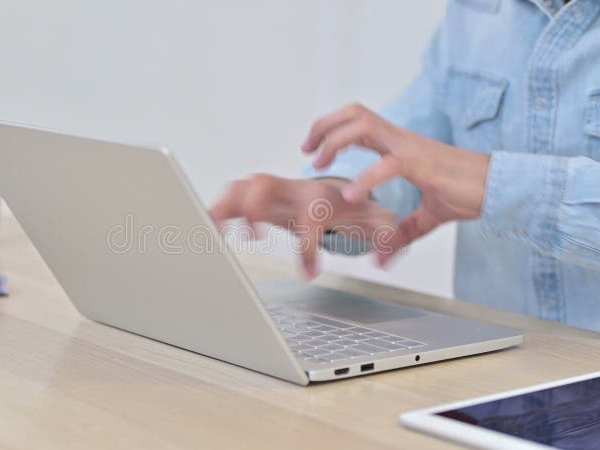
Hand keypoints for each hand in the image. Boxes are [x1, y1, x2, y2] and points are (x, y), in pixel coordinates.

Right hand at [209, 176, 397, 278]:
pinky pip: (236, 194)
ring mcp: (279, 191)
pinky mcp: (265, 198)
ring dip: (229, 206)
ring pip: (247, 186)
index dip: (309, 245)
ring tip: (214, 230)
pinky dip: (220, 208)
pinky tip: (211, 226)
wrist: (346, 190)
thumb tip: (385, 259)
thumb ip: (388, 241)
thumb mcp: (381, 224)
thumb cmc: (357, 209)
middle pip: (269, 185)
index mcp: (325, 198)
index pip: (312, 214)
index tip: (309, 273)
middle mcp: (298, 190)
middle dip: (254, 208)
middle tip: (252, 239)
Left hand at [303, 103, 490, 252]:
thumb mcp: (428, 217)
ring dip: (335, 141)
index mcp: (400, 145)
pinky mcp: (422, 164)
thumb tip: (383, 258)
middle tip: (308, 151)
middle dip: (324, 126)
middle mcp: (402, 139)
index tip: (313, 149)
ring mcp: (411, 148)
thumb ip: (403, 233)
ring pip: (363, 124)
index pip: (359, 122)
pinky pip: (388, 165)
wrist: (499, 188)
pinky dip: (365, 179)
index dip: (331, 129)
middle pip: (355, 113)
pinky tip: (352, 196)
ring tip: (321, 165)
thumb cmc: (467, 194)